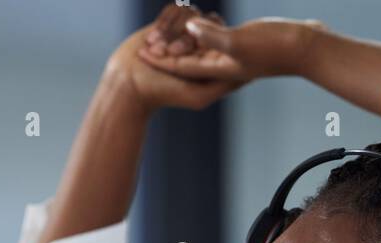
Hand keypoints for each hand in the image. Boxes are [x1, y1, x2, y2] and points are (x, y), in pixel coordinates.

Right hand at [104, 6, 239, 111]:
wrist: (128, 85)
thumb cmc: (163, 93)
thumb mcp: (200, 95)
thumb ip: (227, 84)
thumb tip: (252, 71)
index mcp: (210, 57)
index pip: (222, 35)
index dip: (208, 38)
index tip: (185, 52)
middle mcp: (198, 42)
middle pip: (208, 21)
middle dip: (186, 35)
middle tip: (168, 53)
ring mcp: (182, 30)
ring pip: (191, 12)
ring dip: (171, 29)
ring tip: (154, 47)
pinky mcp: (166, 21)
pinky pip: (176, 7)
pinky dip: (163, 21)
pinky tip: (150, 39)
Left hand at [138, 9, 326, 87]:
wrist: (304, 46)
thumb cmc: (276, 46)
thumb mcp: (240, 42)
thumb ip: (213, 36)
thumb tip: (189, 26)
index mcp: (218, 72)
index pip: (182, 67)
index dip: (160, 59)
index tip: (139, 52)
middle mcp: (221, 67)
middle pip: (186, 61)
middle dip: (164, 53)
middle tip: (141, 44)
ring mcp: (231, 57)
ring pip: (197, 50)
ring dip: (178, 42)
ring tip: (158, 34)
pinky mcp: (239, 45)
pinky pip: (211, 40)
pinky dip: (197, 33)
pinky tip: (187, 24)